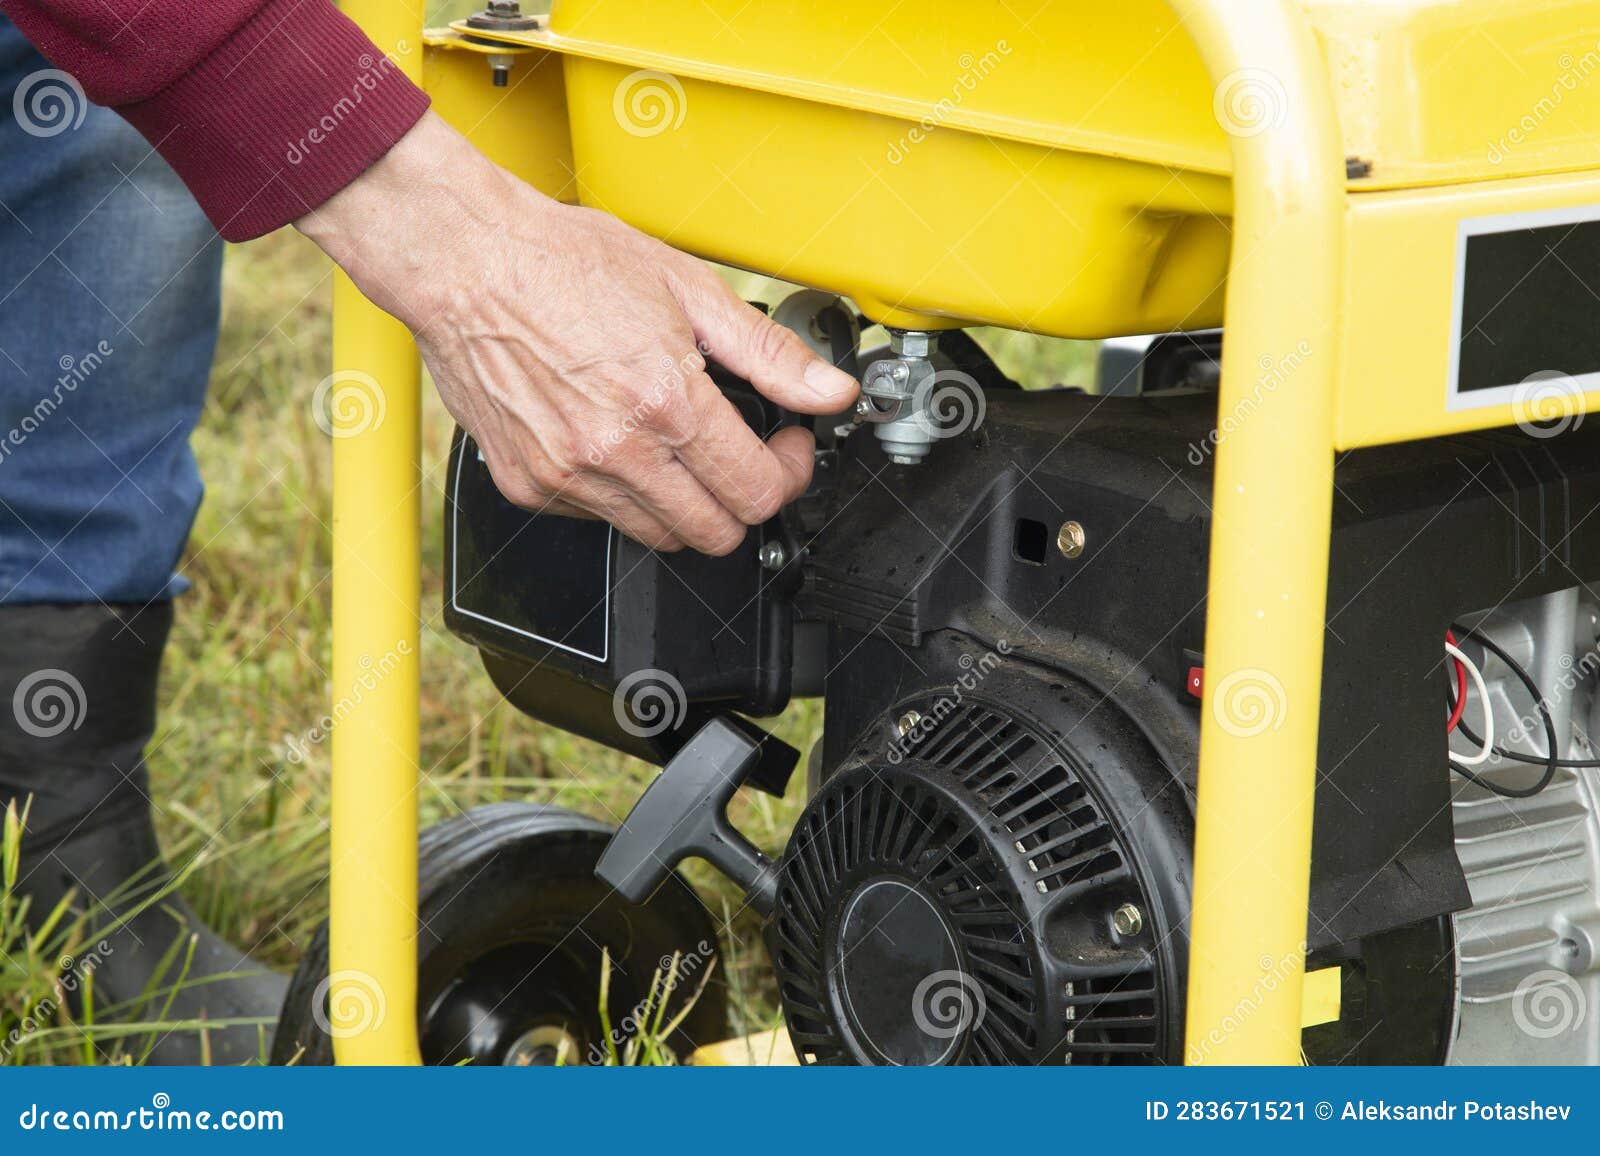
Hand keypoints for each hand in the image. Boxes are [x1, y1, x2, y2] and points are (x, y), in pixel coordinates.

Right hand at [296, 111, 857, 553]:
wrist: (465, 263)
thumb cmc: (563, 263)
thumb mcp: (687, 289)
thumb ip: (768, 354)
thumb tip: (830, 391)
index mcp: (667, 402)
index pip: (758, 493)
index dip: (787, 474)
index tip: (783, 447)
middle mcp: (616, 450)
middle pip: (715, 534)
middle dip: (742, 499)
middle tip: (741, 456)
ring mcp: (567, 476)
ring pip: (658, 536)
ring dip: (685, 504)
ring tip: (678, 446)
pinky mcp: (528, 485)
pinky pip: (597, 518)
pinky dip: (620, 494)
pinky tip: (617, 442)